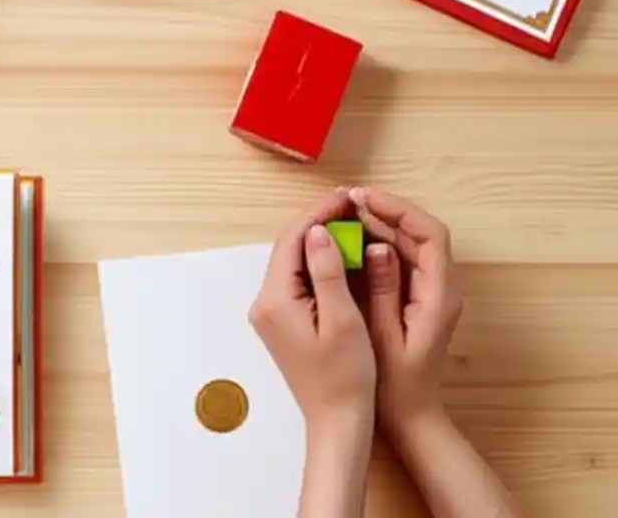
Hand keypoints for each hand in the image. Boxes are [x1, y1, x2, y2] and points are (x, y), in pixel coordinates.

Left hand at [250, 191, 375, 431]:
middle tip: (352, 204)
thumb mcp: (342, 319)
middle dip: (319, 222)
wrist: (336, 420)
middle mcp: (265, 304)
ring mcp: (271, 314)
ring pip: (293, 262)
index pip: (292, 241)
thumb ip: (327, 272)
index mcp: (275, 301)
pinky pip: (297, 280)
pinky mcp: (282, 322)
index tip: (347, 197)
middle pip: (289, 248)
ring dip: (319, 240)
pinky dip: (318, 262)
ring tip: (351, 221)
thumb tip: (318, 231)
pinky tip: (342, 253)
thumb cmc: (345, 377)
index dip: (319, 214)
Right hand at [350, 187, 461, 434]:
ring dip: (382, 226)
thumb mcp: (381, 336)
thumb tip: (378, 245)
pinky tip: (352, 243)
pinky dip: (379, 246)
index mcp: (439, 296)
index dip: (399, 210)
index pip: (430, 234)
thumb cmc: (395, 386)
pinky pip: (403, 261)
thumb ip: (381, 289)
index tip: (366, 199)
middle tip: (350, 201)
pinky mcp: (417, 298)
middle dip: (387, 211)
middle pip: (421, 233)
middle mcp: (441, 289)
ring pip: (411, 244)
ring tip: (346, 215)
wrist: (411, 417)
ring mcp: (431, 293)